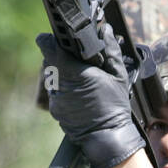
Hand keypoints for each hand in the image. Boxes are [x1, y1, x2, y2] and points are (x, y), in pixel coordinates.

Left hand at [36, 23, 143, 167]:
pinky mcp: (55, 109)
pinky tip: (80, 96)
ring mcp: (56, 98)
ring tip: (82, 81)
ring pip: (53, 77)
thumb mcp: (119, 75)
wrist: (107, 138)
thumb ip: (111, 50)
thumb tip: (106, 30)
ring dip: (63, 74)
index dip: (50, 40)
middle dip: (61, 58)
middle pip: (50, 61)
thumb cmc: (115, 107)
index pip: (48, 47)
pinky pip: (56, 92)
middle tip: (78, 62)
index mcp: (74, 72)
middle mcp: (60, 84)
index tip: (56, 38)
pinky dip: (65, 90)